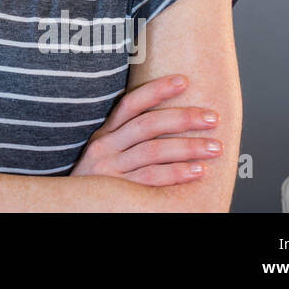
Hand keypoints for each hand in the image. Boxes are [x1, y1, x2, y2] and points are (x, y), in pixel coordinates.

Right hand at [69, 74, 221, 185]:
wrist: (73, 207)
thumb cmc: (96, 181)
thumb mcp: (105, 153)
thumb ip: (125, 138)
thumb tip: (167, 121)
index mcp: (104, 134)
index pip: (130, 103)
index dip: (156, 90)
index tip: (183, 81)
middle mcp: (105, 147)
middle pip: (147, 125)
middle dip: (183, 118)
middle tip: (212, 118)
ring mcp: (110, 169)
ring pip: (153, 151)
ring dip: (188, 147)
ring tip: (215, 147)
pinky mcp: (118, 191)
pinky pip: (151, 179)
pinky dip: (177, 173)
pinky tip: (198, 171)